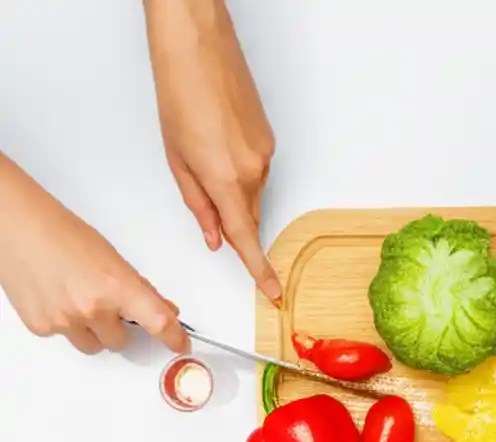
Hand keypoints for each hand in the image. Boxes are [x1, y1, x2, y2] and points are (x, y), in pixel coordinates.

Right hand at [0, 157, 188, 354]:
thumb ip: (139, 289)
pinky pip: (64, 337)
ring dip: (94, 331)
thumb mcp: (113, 259)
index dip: (174, 337)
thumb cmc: (63, 234)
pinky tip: (58, 298)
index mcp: (118, 287)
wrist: (18, 227)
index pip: (158, 322)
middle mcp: (93, 309)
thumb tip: (162, 308)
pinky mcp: (41, 327)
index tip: (180, 344)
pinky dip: (66, 324)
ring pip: (93, 345)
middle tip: (108, 306)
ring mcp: (65, 321)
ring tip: (80, 300)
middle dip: (120, 327)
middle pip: (122, 342)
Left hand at [145, 0, 279, 302]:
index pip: (246, 238)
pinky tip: (218, 140)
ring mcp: (265, 154)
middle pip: (248, 214)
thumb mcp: (177, 160)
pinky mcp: (270, 140)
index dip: (260, 270)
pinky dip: (238, 166)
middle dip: (230, 218)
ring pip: (252, 191)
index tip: (273, 292)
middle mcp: (253, 170)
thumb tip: (215, 237)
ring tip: (202, 150)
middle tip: (202, 193)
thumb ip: (199, 206)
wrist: (199, 51)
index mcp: (225, 179)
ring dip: (230, 185)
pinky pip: (256, 169)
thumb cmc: (180, 96)